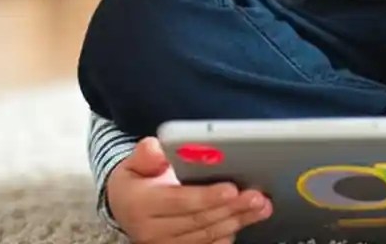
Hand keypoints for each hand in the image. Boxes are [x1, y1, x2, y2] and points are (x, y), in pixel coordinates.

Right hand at [106, 136, 272, 243]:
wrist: (125, 207)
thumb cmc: (137, 181)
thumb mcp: (135, 162)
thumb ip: (147, 154)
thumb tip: (157, 149)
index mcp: (141, 204)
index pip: (178, 201)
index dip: (207, 196)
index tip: (231, 189)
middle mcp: (151, 231)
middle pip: (198, 219)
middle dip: (232, 207)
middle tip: (257, 196)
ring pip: (207, 234)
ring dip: (237, 220)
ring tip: (260, 206)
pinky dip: (227, 235)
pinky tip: (244, 221)